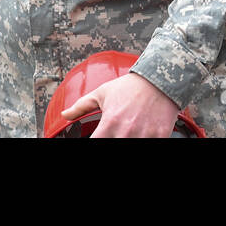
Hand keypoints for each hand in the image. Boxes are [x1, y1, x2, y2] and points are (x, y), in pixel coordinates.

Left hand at [62, 71, 180, 137]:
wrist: (159, 78)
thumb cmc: (130, 86)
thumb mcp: (102, 93)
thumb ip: (81, 106)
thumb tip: (65, 114)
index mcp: (109, 122)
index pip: (96, 143)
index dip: (96, 141)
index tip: (99, 136)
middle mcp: (125, 131)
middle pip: (113, 146)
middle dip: (113, 139)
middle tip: (116, 132)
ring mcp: (144, 135)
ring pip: (132, 147)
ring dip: (129, 140)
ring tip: (128, 133)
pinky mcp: (160, 135)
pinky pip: (151, 145)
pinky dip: (145, 139)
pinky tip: (142, 133)